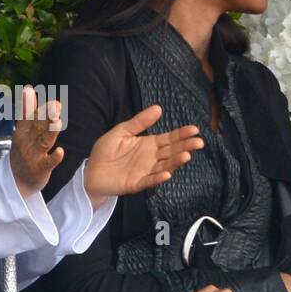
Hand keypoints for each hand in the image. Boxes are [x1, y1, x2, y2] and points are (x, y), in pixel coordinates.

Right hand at [10, 86, 64, 197]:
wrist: (16, 181)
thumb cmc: (23, 151)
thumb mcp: (23, 130)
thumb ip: (28, 110)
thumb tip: (28, 88)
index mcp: (23, 131)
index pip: (27, 116)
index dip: (29, 104)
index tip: (30, 90)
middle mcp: (27, 141)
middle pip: (38, 126)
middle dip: (46, 115)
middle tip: (55, 104)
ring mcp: (33, 155)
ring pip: (44, 141)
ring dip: (51, 132)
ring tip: (58, 122)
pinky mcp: (40, 169)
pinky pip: (48, 163)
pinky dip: (54, 158)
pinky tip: (60, 152)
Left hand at [84, 105, 202, 208]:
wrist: (92, 171)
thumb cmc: (106, 151)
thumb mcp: (122, 131)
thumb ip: (139, 122)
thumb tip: (158, 108)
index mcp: (149, 144)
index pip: (169, 138)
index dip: (182, 134)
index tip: (195, 129)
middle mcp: (151, 158)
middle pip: (172, 151)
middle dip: (185, 147)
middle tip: (199, 142)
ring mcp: (145, 171)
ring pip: (164, 166)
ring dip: (175, 162)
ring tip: (186, 156)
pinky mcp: (136, 183)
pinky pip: (149, 181)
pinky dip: (157, 178)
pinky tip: (166, 174)